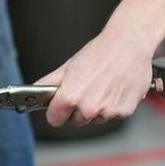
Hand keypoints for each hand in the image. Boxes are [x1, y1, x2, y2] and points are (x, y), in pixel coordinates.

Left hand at [34, 27, 155, 127]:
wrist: (129, 44)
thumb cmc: (100, 52)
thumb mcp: (69, 66)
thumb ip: (50, 83)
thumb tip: (34, 91)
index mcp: (71, 97)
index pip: (54, 120)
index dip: (56, 111)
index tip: (59, 106)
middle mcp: (89, 108)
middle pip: (76, 121)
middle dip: (77, 109)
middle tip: (86, 88)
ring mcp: (108, 112)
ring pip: (95, 119)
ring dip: (97, 108)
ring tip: (102, 85)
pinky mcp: (125, 112)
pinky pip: (113, 115)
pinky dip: (113, 105)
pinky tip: (115, 88)